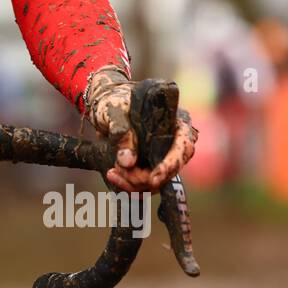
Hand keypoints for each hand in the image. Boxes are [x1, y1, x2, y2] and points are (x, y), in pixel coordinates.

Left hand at [84, 67, 197, 192]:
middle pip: (171, 170)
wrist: (104, 109)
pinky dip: (129, 185)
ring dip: (133, 182)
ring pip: (157, 181)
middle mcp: (175, 141)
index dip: (170, 164)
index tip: (153, 179)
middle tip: (118, 170)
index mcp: (175, 121)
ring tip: (113, 171)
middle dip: (145, 178)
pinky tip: (113, 175)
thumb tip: (127, 161)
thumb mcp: (114, 111)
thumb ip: (120, 131)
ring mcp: (164, 156)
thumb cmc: (113, 102)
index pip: (183, 146)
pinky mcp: (151, 168)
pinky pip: (145, 185)